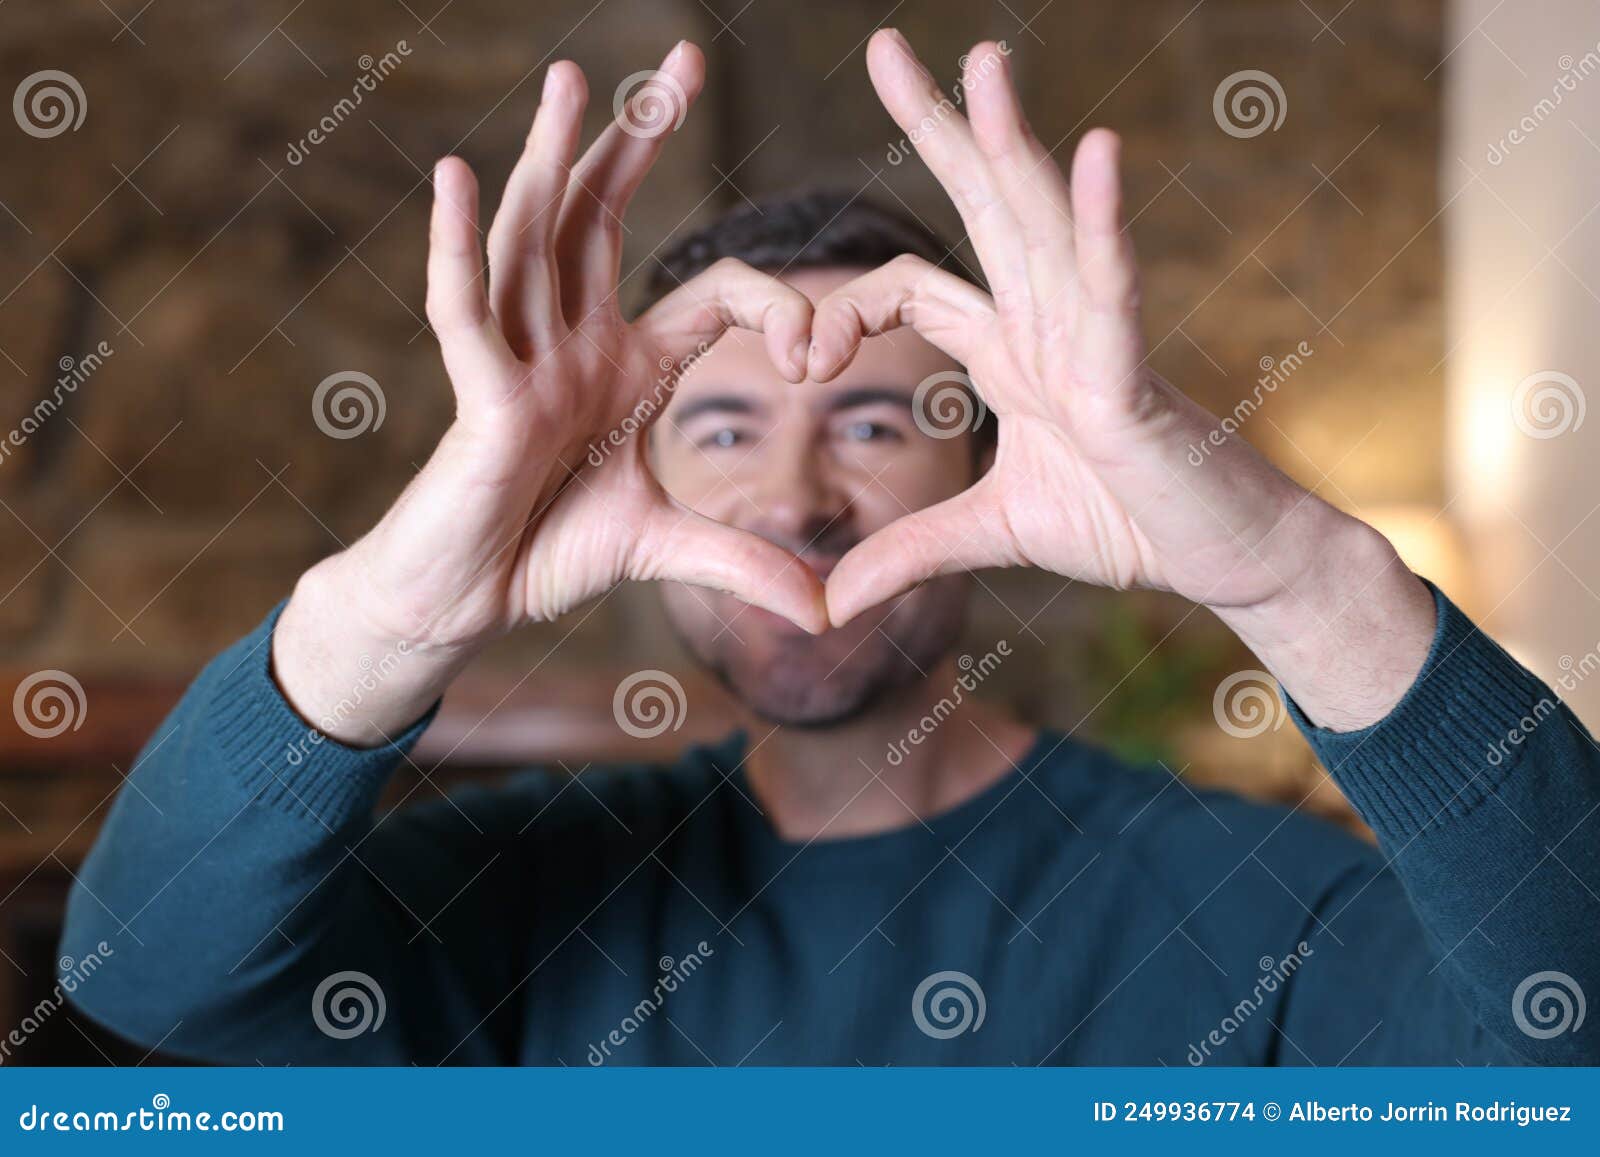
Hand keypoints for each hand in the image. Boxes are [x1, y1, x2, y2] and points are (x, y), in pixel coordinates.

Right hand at [275, 43, 824, 743]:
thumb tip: (825, 612)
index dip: (774, 308)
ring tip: (574, 80)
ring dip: (554, 159)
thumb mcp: (663, 548)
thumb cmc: (545, 553)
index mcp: (626, 367)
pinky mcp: (477, 397)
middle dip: (641, 139)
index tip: (824, 348)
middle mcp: (574, 343)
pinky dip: (457, 245)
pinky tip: (458, 174)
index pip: (711, 297)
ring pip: (537, 240)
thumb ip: (741, 564)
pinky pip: (464, 312)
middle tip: (681, 60)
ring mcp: (522, 361)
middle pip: (606, 220)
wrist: (467, 601)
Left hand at [814, 31, 1433, 728]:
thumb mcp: (990, 534)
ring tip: (984, 63)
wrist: (1223, 558)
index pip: (912, 286)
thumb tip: (824, 603)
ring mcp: (1094, 342)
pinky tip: (1097, 153)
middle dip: (936, 125)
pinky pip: (1117, 292)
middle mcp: (1047, 323)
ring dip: (1014, 144)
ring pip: (1047, 225)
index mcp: (1010, 348)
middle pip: (984, 205)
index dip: (845, 306)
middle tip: (885, 44)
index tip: (798, 354)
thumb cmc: (1125, 524)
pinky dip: (1104, 228)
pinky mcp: (1135, 379)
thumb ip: (906, 555)